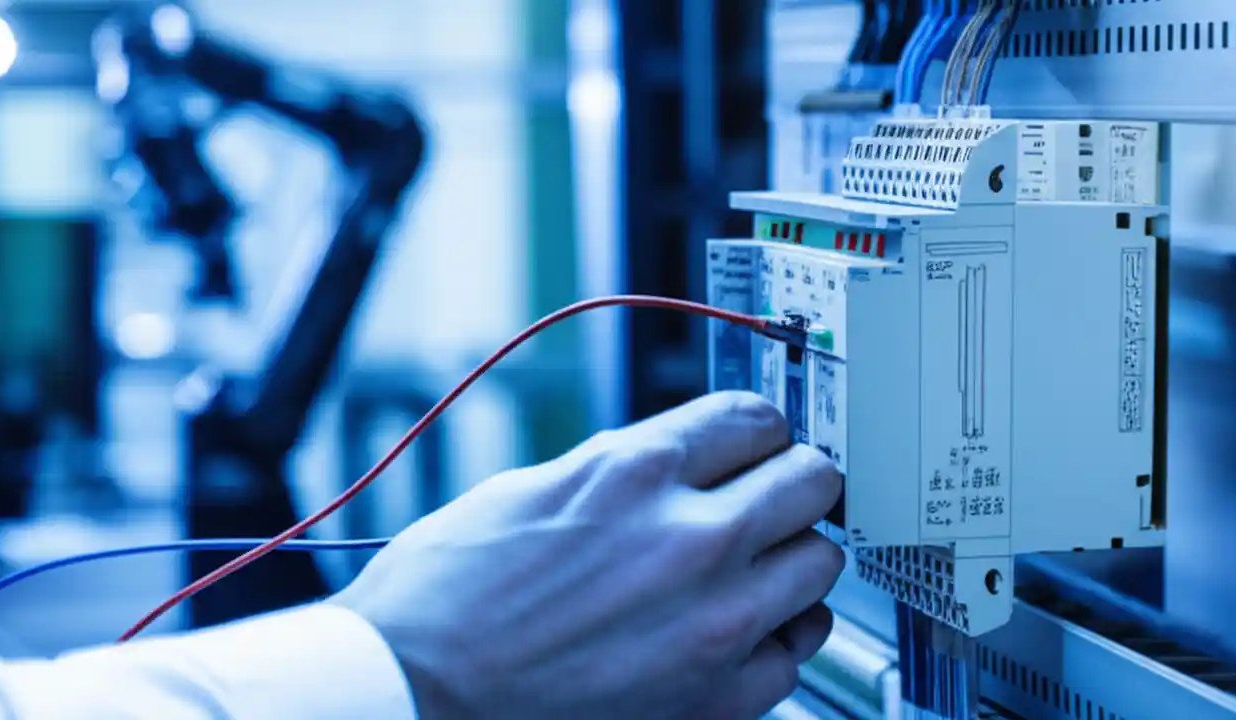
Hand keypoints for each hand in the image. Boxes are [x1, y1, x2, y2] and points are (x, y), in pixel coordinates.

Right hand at [332, 391, 844, 719]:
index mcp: (635, 471)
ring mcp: (713, 622)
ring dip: (791, 559)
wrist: (415, 689)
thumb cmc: (448, 595)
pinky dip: (775, 637)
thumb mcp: (532, 488)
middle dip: (794, 480)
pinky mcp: (717, 697)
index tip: (758, 442)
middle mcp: (689, 538)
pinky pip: (797, 651)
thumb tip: (677, 460)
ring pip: (820, 564)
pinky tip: (736, 632)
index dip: (759, 427)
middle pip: (814, 480)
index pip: (755, 417)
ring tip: (751, 569)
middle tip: (772, 496)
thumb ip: (624, 469)